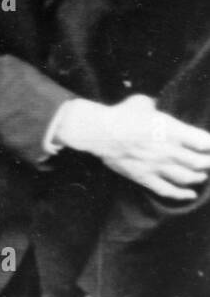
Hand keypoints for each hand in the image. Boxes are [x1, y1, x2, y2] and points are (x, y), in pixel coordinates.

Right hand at [55, 94, 209, 199]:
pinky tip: (190, 194)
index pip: (205, 142)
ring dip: (198, 177)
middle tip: (207, 161)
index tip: (208, 145)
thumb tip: (157, 105)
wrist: (97, 131)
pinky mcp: (145, 177)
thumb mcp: (142, 102)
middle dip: (207, 163)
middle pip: (201, 163)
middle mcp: (169, 150)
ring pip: (188, 178)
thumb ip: (156, 105)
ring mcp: (157, 166)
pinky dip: (182, 194)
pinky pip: (168, 190)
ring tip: (201, 175)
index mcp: (172, 130)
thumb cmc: (120, 114)